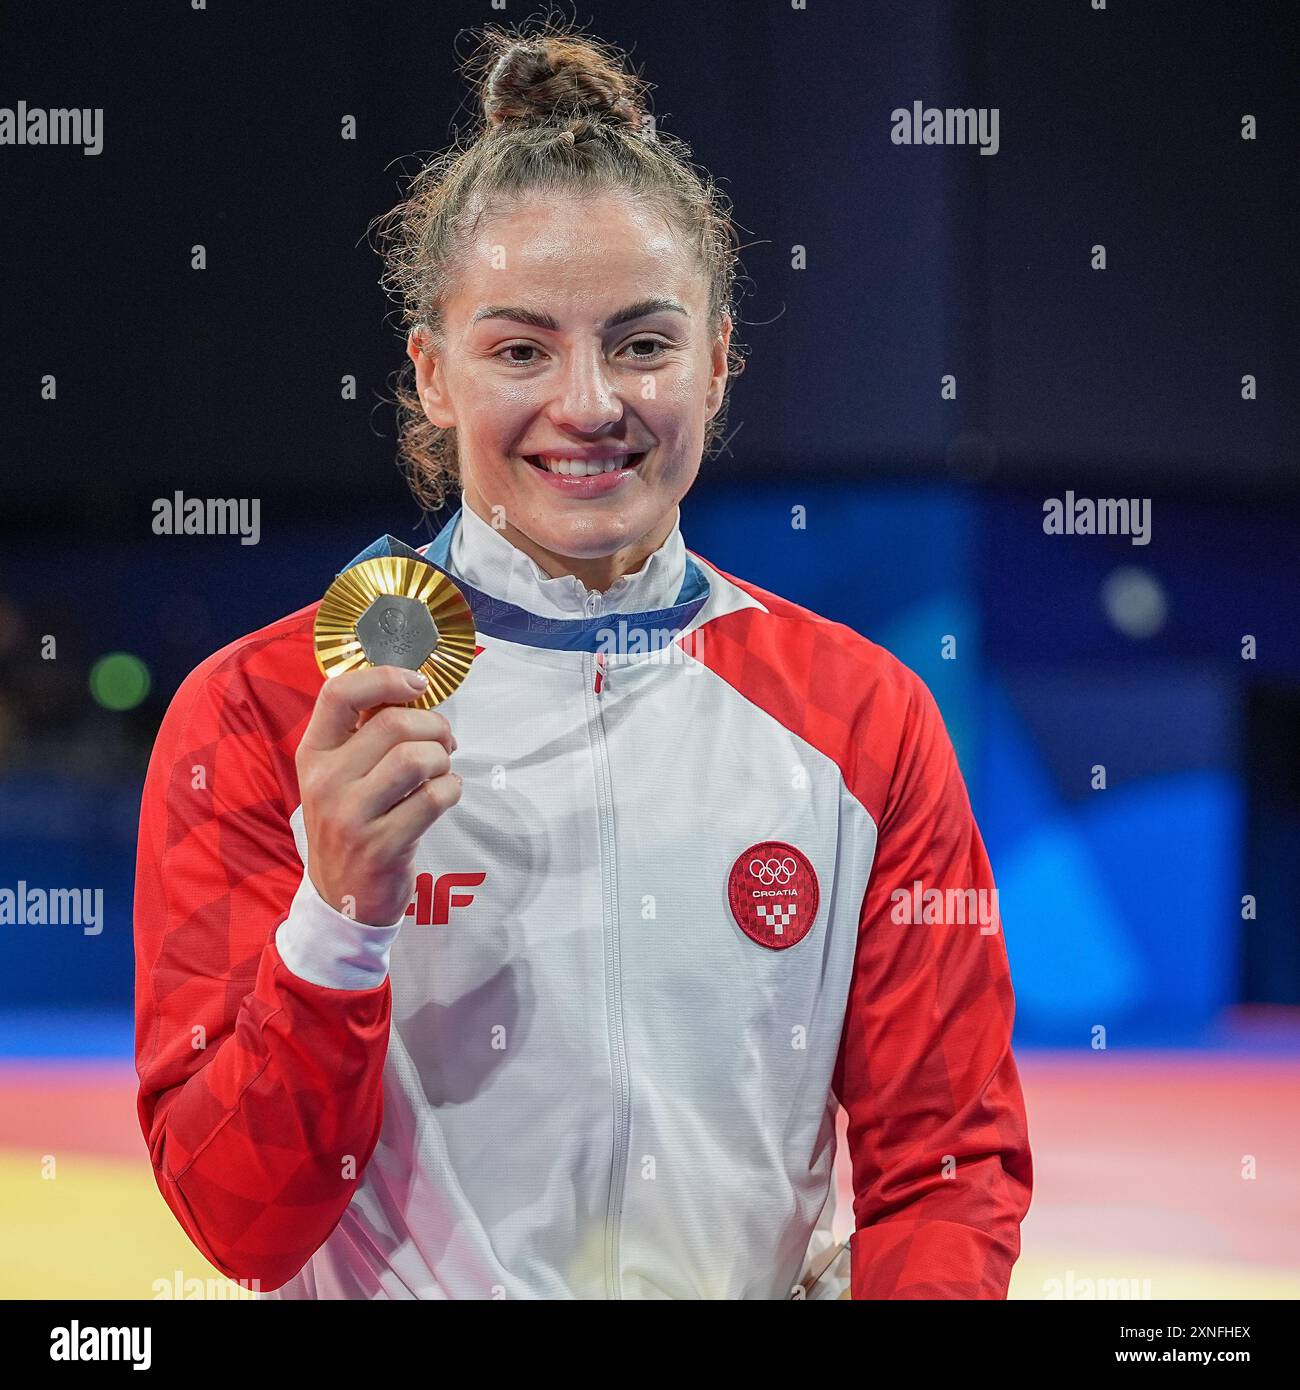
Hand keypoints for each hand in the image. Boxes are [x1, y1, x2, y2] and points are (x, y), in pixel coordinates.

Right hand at [295, 665, 460, 925]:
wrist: (342, 897)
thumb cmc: (352, 821)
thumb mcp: (340, 775)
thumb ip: (365, 733)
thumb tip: (414, 688)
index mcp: (313, 754)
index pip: (338, 693)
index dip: (385, 677)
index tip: (418, 685)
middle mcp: (324, 781)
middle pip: (394, 723)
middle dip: (435, 727)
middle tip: (444, 742)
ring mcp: (350, 816)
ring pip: (418, 759)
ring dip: (443, 760)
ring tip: (441, 772)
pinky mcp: (380, 846)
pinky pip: (434, 798)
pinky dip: (451, 790)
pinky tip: (444, 796)